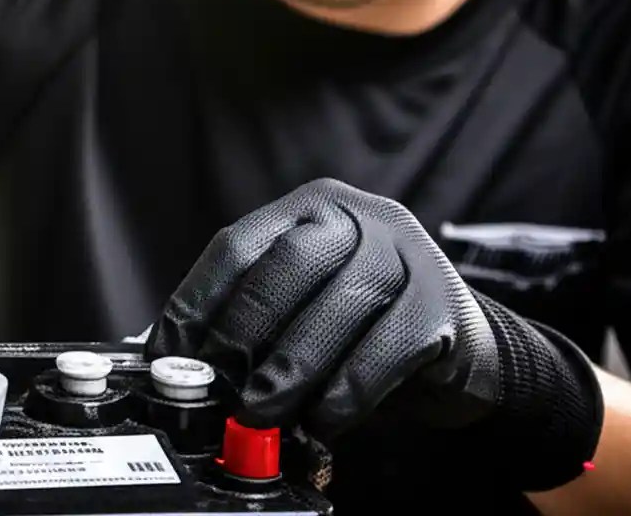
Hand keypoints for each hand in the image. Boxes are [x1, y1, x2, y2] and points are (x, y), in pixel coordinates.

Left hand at [146, 178, 602, 491]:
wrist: (461, 348)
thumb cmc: (361, 330)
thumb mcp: (303, 307)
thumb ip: (252, 320)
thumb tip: (180, 365)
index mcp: (310, 209)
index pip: (238, 245)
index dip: (196, 300)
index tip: (168, 352)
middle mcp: (359, 216)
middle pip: (286, 267)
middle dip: (241, 333)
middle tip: (215, 387)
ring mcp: (406, 253)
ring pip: (335, 310)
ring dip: (289, 371)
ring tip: (259, 414)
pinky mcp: (442, 304)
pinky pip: (384, 351)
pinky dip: (344, 394)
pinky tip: (320, 422)